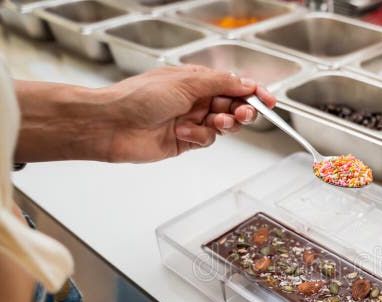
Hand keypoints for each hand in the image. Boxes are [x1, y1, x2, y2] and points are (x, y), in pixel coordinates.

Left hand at [102, 65, 275, 161]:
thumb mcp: (186, 82)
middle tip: (244, 114)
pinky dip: (200, 136)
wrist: (112, 124)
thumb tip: (245, 83)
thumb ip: (220, 83)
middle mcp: (196, 99)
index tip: (269, 101)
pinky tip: (184, 132)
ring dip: (223, 123)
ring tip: (215, 121)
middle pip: (233, 105)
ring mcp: (192, 121)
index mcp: (196, 80)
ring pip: (224, 125)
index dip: (253, 92)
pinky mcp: (186, 141)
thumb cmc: (139, 97)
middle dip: (242, 110)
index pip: (234, 84)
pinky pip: (207, 140)